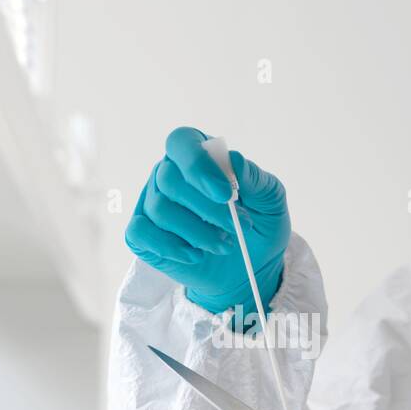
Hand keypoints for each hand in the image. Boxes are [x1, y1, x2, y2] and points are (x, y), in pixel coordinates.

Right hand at [124, 127, 290, 317]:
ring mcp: (152, 203)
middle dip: (207, 209)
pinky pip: (140, 233)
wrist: (250, 266)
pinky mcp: (144, 235)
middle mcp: (169, 174)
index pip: (182, 143)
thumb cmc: (258, 224)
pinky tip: (196, 256)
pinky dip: (171, 247)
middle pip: (169, 180)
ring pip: (161, 210)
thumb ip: (254, 177)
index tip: (226, 194)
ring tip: (225, 245)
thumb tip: (234, 160)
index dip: (198, 166)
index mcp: (197, 154)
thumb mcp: (270, 199)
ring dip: (198, 233)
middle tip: (238, 227)